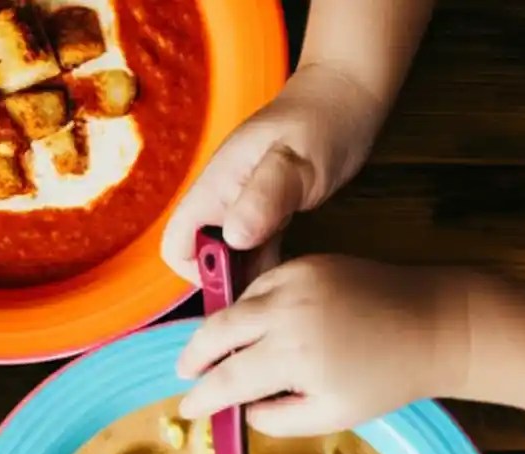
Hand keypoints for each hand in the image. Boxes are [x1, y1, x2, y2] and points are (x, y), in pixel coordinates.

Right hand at [161, 64, 387, 282]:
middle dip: (225, 279)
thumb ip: (265, 196)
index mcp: (216, 186)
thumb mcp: (298, 161)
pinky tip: (290, 265)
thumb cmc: (323, 121)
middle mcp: (220, 197)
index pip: (177, 243)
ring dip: (248, 273)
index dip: (197, 271)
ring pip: (228, 254)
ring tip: (282, 283)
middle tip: (267, 290)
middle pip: (201, 254)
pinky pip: (252, 245)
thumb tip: (233, 238)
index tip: (234, 281)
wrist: (346, 91)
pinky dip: (265, 261)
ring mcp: (241, 202)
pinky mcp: (263, 207)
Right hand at [176, 255, 465, 436]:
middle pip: (216, 332)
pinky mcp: (307, 263)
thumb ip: (277, 418)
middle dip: (194, 355)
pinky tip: (254, 326)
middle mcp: (285, 312)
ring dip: (221, 330)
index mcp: (292, 356)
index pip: (226, 379)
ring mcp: (294, 281)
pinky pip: (261, 286)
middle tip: (185, 372)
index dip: (201, 397)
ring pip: (236, 305)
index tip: (187, 408)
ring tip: (216, 353)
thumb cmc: (386, 379)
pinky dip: (250, 307)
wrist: (434, 324)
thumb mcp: (331, 415)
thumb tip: (241, 408)